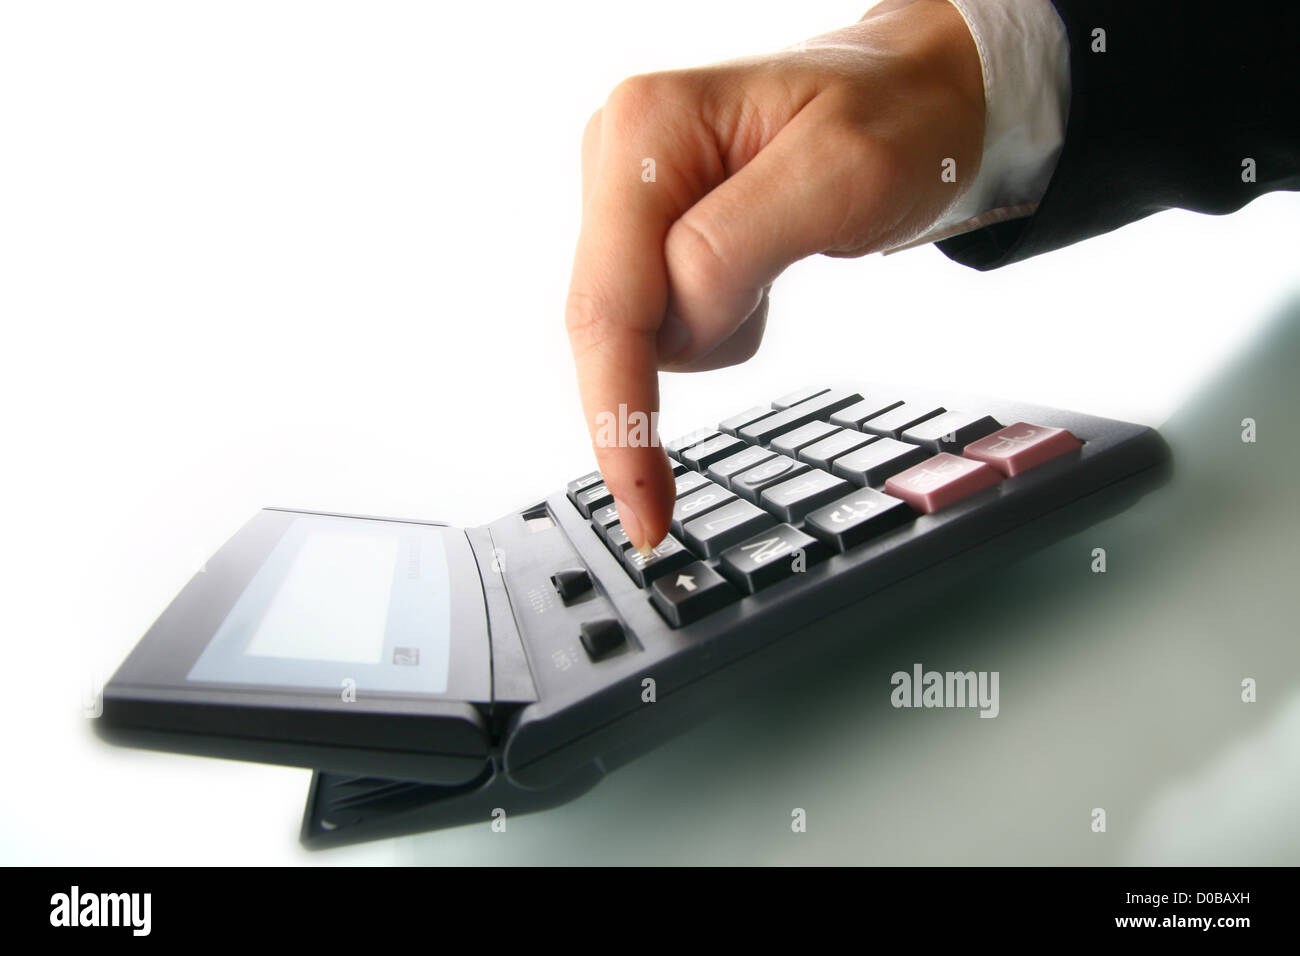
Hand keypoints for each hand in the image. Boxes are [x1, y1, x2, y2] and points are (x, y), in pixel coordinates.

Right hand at [565, 0, 982, 552]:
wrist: (919, 94)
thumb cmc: (894, 116)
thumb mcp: (841, 173)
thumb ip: (736, 247)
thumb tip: (672, 323)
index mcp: (644, 130)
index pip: (609, 302)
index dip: (620, 413)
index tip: (644, 508)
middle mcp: (616, 159)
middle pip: (612, 322)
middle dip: (696, 342)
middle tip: (764, 320)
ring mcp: (629, 197)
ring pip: (647, 330)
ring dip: (722, 324)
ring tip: (783, 252)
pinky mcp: (650, 230)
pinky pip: (669, 319)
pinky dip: (724, 317)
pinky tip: (762, 265)